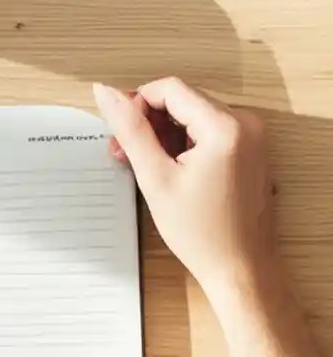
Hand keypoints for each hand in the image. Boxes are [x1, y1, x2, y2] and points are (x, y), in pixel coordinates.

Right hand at [92, 78, 276, 300]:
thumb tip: (106, 92)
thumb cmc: (201, 232)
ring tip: (141, 163)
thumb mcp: (155, 177)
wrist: (240, 268)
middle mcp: (246, 124)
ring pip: (192, 115)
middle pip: (182, 100)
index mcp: (225, 128)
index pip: (170, 89)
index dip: (137, 103)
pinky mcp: (250, 149)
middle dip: (148, 121)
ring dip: (162, 133)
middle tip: (123, 151)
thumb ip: (130, 129)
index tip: (121, 132)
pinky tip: (165, 167)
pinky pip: (208, 130)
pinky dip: (182, 142)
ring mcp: (251, 136)